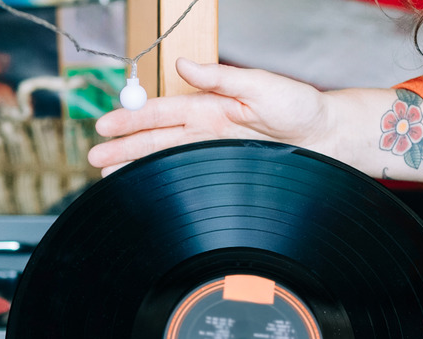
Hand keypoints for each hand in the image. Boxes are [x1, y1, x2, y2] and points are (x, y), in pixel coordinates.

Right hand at [88, 58, 335, 175]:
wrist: (328, 140)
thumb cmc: (302, 108)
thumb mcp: (263, 85)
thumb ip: (222, 77)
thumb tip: (183, 66)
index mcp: (210, 105)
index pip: (162, 112)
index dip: (132, 118)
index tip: (106, 125)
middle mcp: (205, 129)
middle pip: (155, 140)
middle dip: (122, 148)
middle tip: (94, 158)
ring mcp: (211, 152)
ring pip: (163, 160)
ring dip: (135, 167)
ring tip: (107, 178)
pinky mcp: (221, 172)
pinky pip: (183, 177)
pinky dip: (161, 183)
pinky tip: (144, 189)